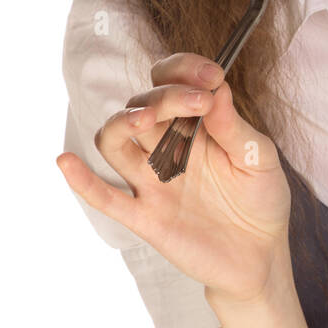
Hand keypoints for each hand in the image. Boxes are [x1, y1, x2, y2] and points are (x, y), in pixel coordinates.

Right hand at [56, 54, 293, 303]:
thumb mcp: (260, 159)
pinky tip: (66, 162)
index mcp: (195, 126)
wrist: (261, 257)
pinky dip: (82, 181)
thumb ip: (235, 127)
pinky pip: (106, 198)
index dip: (184, 71)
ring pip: (114, 142)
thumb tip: (217, 88)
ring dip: (121, 122)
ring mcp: (153, 181)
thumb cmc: (261, 201)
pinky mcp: (146, 217)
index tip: (212, 76)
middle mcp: (167, 148)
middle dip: (166, 96)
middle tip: (199, 101)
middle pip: (142, 106)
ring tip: (144, 118)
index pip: (171, 83)